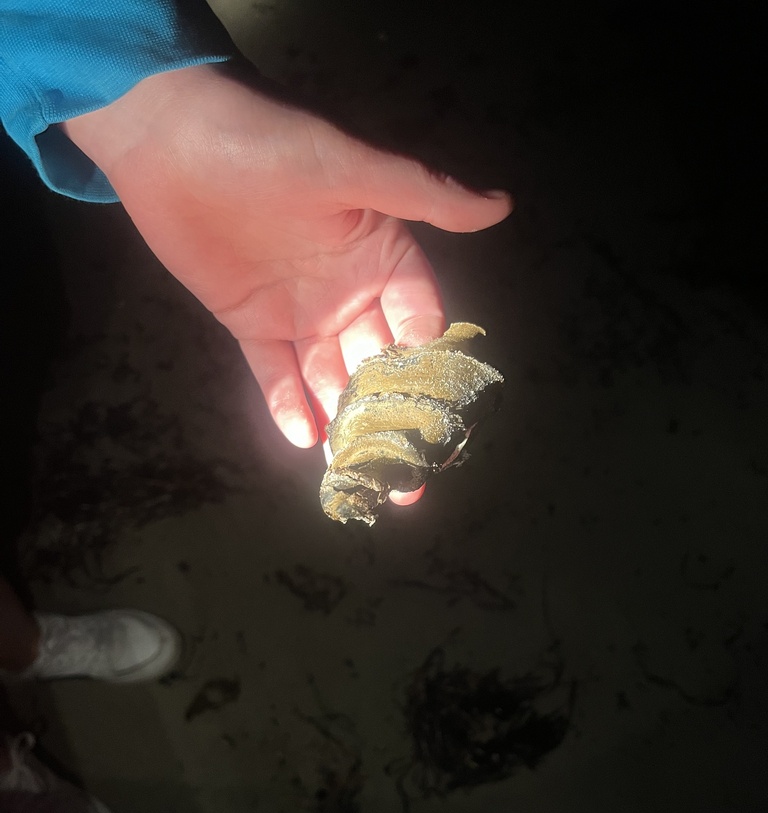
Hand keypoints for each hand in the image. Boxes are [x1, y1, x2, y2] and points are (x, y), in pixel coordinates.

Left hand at [63, 63, 511, 455]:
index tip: (444, 414)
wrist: (171, 139)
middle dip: (395, 416)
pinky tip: (303, 442)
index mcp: (381, 254)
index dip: (432, 366)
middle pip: (380, 364)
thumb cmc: (267, 144)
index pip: (420, 321)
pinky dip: (289, 406)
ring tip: (360, 472)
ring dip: (345, 423)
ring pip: (332, 378)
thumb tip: (501, 207)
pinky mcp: (252, 324)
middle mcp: (348, 289)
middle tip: (409, 473)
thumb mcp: (350, 167)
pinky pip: (276, 375)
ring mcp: (301, 311)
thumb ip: (422, 195)